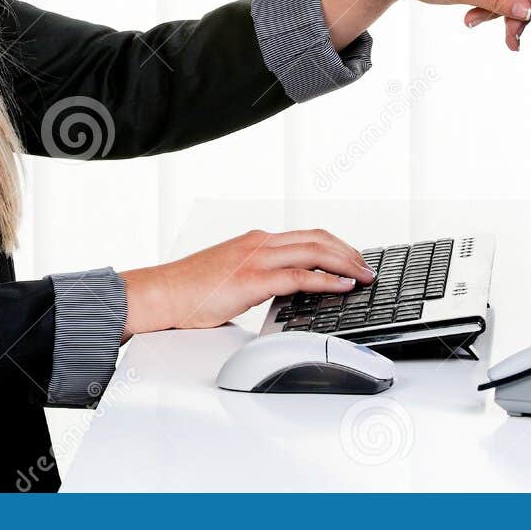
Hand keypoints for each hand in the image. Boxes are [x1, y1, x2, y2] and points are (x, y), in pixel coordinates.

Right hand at [118, 229, 373, 341]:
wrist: (162, 293)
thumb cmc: (190, 290)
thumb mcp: (233, 277)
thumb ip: (260, 277)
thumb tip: (286, 291)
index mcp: (256, 241)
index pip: (307, 236)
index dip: (336, 245)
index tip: (353, 257)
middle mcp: (260, 243)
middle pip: (317, 238)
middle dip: (348, 251)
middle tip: (367, 266)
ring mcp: (257, 258)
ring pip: (314, 251)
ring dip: (345, 263)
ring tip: (363, 274)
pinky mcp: (253, 279)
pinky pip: (300, 276)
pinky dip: (326, 280)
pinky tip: (342, 286)